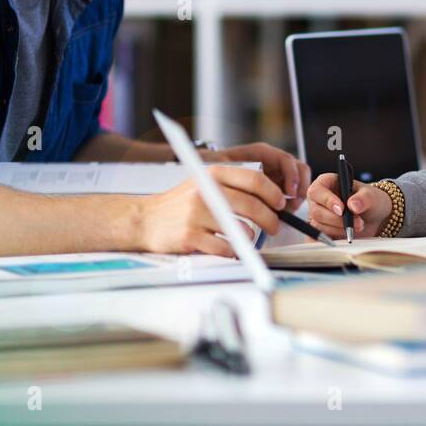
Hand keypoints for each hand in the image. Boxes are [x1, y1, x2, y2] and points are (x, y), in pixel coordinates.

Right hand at [136, 166, 284, 255]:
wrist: (145, 220)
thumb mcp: (203, 183)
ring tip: (247, 238)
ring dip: (251, 238)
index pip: (254, 180)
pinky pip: (225, 248)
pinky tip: (230, 249)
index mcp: (212, 174)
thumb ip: (232, 187)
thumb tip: (270, 199)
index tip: (280, 203)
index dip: (273, 193)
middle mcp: (205, 191)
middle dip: (271, 219)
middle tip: (275, 226)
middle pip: (252, 205)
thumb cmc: (179, 204)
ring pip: (241, 229)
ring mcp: (196, 214)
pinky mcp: (190, 236)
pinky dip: (233, 252)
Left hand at [202, 142, 309, 202]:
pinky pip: (291, 192)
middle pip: (299, 169)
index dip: (292, 176)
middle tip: (292, 204)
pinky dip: (291, 202)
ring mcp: (276, 173)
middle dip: (300, 187)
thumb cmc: (215, 167)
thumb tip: (247, 194)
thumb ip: (235, 177)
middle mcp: (272, 161)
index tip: (290, 192)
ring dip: (297, 196)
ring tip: (287, 209)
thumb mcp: (223, 169)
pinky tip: (282, 211)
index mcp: (261, 152)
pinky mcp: (276, 186)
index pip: (285, 160)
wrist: (207, 170)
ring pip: (298, 181)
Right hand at [305, 172, 391, 239]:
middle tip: (357, 222)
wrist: (376, 217)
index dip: (327, 200)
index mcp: (326, 183)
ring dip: (339, 229)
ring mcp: (319, 216)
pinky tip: (344, 238)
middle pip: (316, 211)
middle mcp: (319, 199)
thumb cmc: (370, 201)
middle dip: (337, 220)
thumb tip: (352, 205)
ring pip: (319, 226)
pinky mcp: (322, 230)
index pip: (317, 191)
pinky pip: (318, 238)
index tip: (342, 210)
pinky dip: (330, 239)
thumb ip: (363, 198)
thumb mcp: (371, 196)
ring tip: (358, 226)